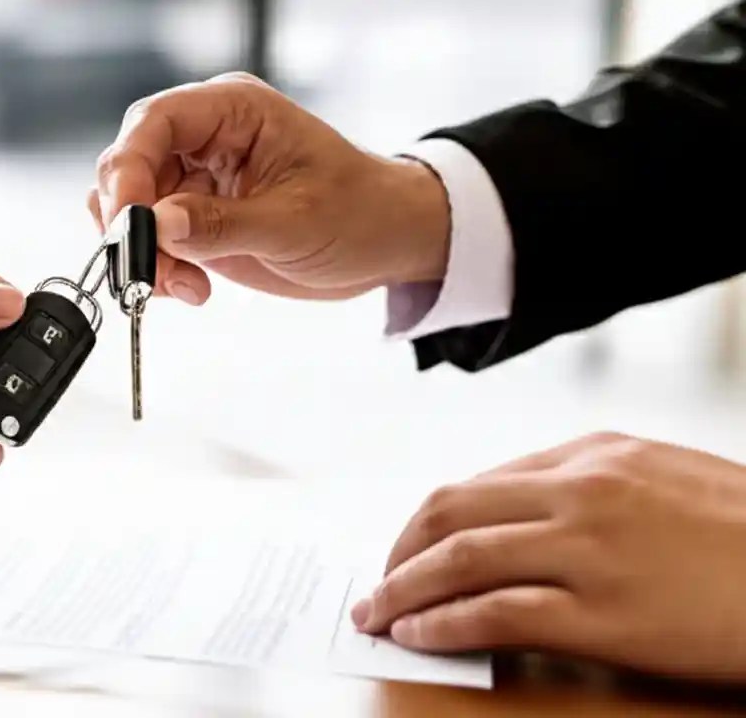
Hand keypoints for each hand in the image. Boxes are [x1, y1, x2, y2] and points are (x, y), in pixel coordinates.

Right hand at [90, 72, 450, 305]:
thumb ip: (220, 224)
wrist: (384, 242)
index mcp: (234, 111)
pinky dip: (156, 268)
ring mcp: (197, 177)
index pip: (155, 122)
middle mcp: (207, 137)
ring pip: (133, 207)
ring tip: (183, 286)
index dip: (129, 169)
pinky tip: (189, 287)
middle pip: (130, 164)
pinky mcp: (195, 215)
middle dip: (130, 221)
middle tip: (146, 268)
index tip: (128, 222)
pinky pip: (149, 237)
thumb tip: (156, 225)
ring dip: (143, 254)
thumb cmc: (359, 213)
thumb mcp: (294, 224)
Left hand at [351, 432, 745, 682]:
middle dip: (399, 550)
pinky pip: (494, 612)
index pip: (478, 483)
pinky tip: (420, 634)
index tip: (407, 548)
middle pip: (450, 512)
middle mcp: (579, 491)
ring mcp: (587, 549)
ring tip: (379, 614)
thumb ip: (589, 485)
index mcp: (593, 454)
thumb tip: (519, 514)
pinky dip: (442, 623)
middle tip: (378, 583)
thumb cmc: (743, 531)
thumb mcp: (664, 477)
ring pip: (459, 559)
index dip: (429, 522)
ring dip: (403, 590)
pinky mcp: (602, 612)